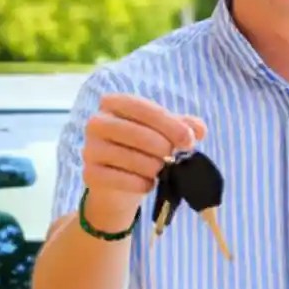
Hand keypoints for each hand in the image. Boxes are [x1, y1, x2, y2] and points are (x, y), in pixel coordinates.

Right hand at [81, 94, 206, 203]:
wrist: (121, 184)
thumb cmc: (145, 150)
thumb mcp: (166, 133)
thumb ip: (184, 126)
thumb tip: (199, 129)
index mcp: (114, 103)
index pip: (141, 108)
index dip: (168, 124)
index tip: (189, 140)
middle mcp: (97, 122)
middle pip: (133, 132)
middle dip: (161, 147)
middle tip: (174, 159)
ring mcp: (90, 148)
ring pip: (125, 156)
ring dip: (151, 167)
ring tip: (162, 171)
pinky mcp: (89, 174)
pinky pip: (115, 178)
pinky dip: (137, 183)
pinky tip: (148, 184)